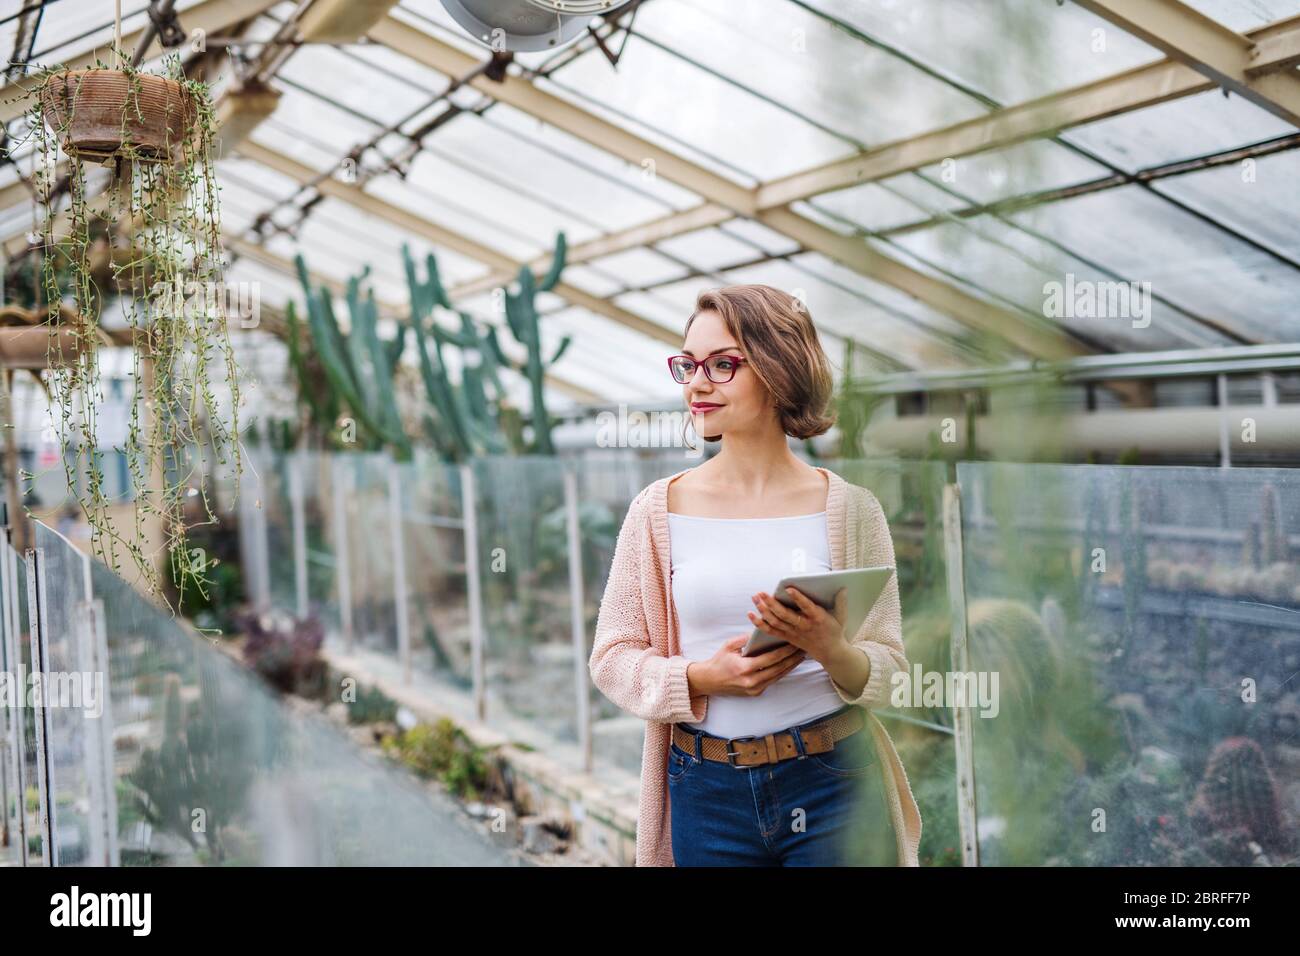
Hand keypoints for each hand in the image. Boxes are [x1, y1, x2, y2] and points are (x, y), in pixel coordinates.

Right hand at [688, 634, 805, 697]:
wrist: (708, 681)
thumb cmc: (719, 661)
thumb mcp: (729, 646)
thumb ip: (744, 639)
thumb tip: (760, 631)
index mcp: (744, 668)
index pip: (771, 659)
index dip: (785, 651)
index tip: (794, 643)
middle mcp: (751, 681)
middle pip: (778, 669)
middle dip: (792, 658)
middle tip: (803, 648)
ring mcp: (754, 689)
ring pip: (778, 676)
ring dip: (790, 666)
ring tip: (800, 656)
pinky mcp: (755, 692)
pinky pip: (772, 681)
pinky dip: (781, 672)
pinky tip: (789, 665)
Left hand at [747, 586, 847, 666]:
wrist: (830, 653)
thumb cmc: (835, 632)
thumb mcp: (841, 617)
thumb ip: (841, 602)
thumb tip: (843, 587)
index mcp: (817, 619)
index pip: (807, 607)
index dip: (798, 598)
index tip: (789, 588)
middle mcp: (804, 626)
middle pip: (785, 615)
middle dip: (772, 604)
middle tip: (762, 593)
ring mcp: (794, 632)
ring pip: (776, 622)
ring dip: (764, 610)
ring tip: (755, 598)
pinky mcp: (787, 637)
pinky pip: (771, 631)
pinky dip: (760, 623)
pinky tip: (751, 614)